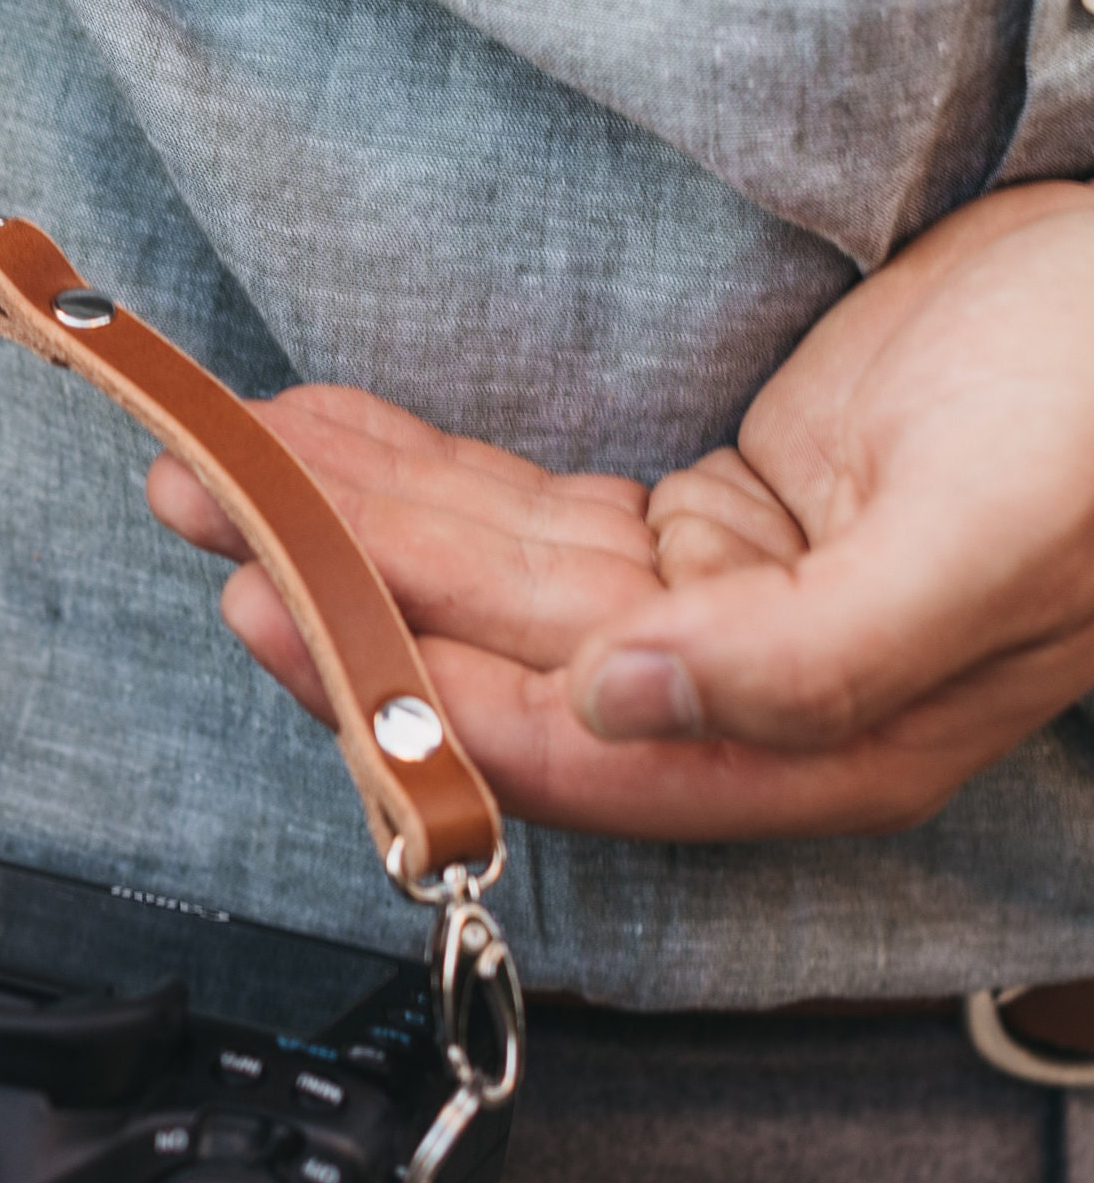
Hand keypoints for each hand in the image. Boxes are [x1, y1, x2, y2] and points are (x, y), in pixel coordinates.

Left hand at [147, 182, 1093, 841]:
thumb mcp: (980, 544)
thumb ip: (811, 662)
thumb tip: (625, 710)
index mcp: (820, 737)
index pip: (562, 743)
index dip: (402, 682)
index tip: (270, 600)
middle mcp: (752, 690)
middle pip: (498, 650)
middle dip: (342, 580)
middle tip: (202, 498)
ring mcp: (725, 601)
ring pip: (499, 575)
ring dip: (361, 517)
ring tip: (225, 457)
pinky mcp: (715, 517)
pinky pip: (536, 506)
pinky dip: (432, 469)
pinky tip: (338, 438)